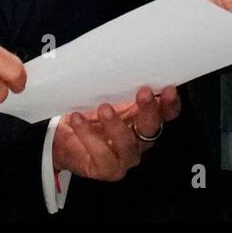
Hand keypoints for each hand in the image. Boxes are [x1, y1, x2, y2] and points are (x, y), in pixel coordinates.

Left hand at [52, 85, 180, 179]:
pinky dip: (88, 134)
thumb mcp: (102, 95)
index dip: (170, 103)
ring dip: (116, 124)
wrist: (62, 137)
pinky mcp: (108, 169)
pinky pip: (101, 153)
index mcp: (142, 119)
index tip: (168, 89)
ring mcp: (125, 157)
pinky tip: (78, 119)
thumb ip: (115, 86)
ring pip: (127, 144)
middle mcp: (138, 139)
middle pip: (152, 127)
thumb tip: (117, 62)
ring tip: (104, 108)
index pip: (166, 113)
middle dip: (149, 110)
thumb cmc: (87, 114)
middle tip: (143, 93)